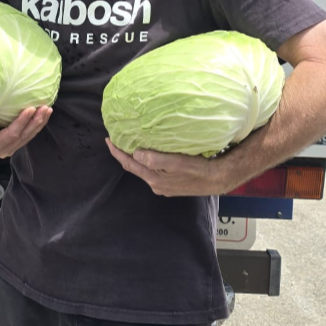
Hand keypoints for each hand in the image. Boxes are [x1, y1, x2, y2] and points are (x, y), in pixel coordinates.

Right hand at [0, 106, 52, 158]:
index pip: (11, 134)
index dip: (22, 122)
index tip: (30, 108)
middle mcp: (3, 149)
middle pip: (23, 136)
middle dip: (35, 122)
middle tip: (44, 108)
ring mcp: (11, 146)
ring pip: (28, 136)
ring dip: (39, 123)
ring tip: (47, 110)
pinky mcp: (16, 142)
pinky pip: (28, 134)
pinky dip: (37, 124)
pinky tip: (43, 114)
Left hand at [105, 139, 227, 196]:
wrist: (217, 178)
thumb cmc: (198, 168)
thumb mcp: (176, 162)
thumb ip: (155, 159)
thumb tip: (136, 154)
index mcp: (154, 179)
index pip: (129, 164)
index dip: (117, 152)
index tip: (108, 140)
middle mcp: (156, 184)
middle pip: (134, 167)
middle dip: (124, 154)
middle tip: (115, 140)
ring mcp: (163, 186)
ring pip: (144, 169)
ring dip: (135, 158)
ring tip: (129, 144)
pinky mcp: (171, 184)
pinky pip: (153, 171)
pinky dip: (146, 161)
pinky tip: (148, 153)